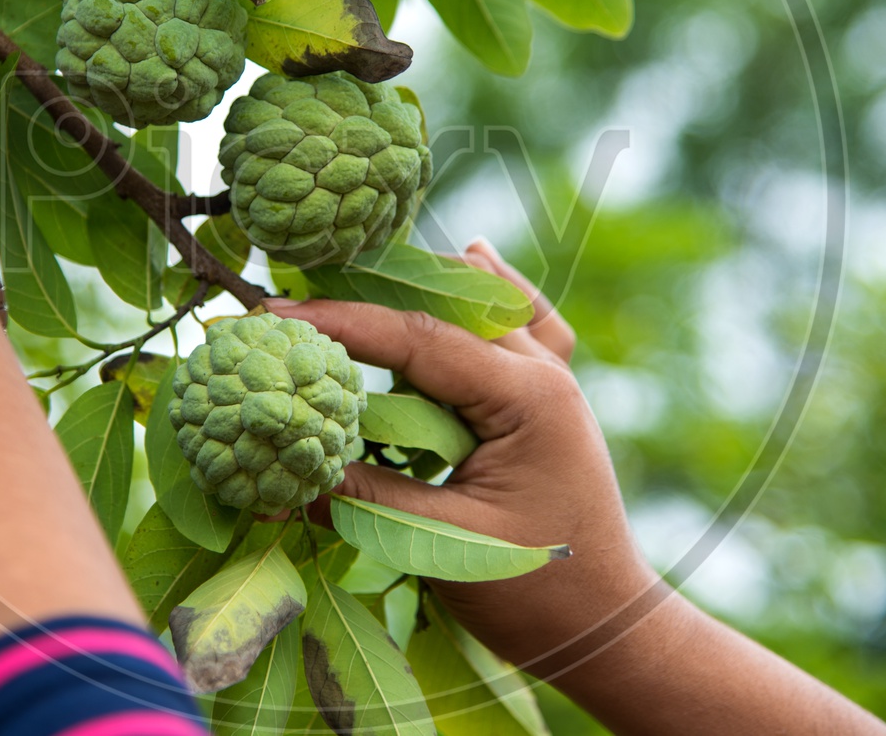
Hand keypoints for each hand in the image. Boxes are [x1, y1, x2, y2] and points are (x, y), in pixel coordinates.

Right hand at [269, 240, 657, 679]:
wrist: (611, 630)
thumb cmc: (538, 596)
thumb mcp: (442, 547)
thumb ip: (361, 500)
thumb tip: (276, 475)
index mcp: (526, 398)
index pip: (419, 339)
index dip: (342, 324)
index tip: (274, 316)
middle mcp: (541, 373)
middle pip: (446, 307)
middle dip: (368, 295)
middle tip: (292, 290)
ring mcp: (550, 381)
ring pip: (483, 305)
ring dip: (416, 291)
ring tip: (344, 276)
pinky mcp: (546, 399)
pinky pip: (524, 325)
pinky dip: (491, 294)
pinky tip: (472, 255)